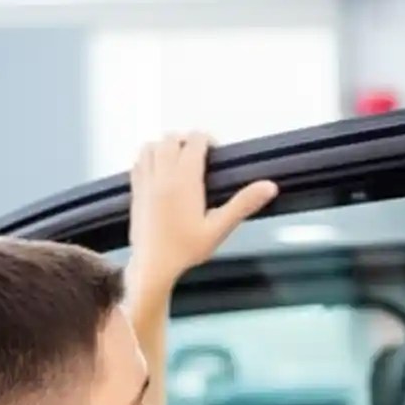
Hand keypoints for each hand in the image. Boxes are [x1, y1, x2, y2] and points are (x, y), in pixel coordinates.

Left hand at [127, 132, 278, 290]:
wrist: (152, 266)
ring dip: (165, 146)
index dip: (207, 140)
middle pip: (171, 138)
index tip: (216, 153)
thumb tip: (270, 186)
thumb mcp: (219, 229)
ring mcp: (145, 181)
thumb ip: (243, 204)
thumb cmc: (186, 249)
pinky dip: (149, 158)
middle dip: (186, 140)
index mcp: (184, 179)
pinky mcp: (135, 191)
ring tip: (178, 160)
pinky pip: (138, 161)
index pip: (194, 141)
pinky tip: (158, 171)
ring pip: (151, 146)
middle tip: (199, 156)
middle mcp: (162, 174)